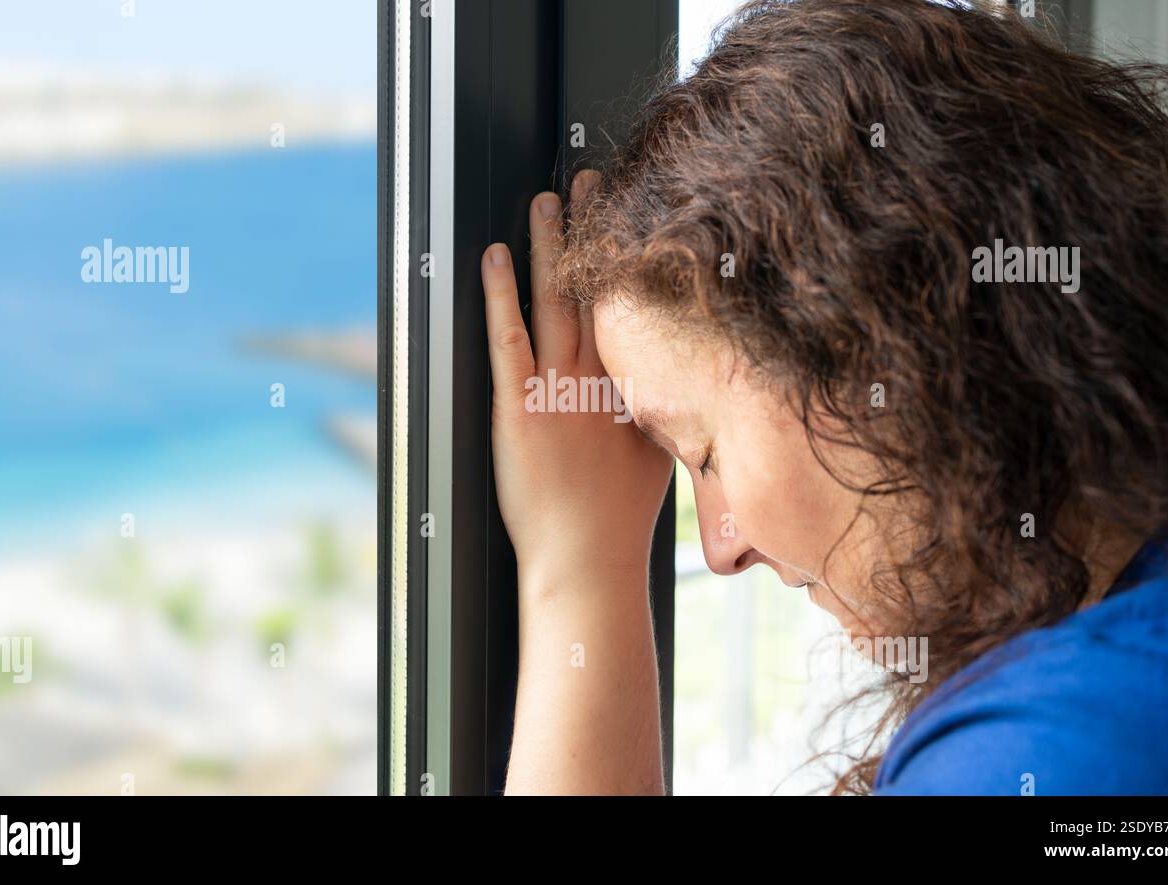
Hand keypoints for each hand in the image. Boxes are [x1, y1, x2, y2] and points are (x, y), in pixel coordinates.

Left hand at [481, 171, 672, 588]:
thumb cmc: (618, 522)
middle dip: (595, 233)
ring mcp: (557, 390)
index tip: (634, 221)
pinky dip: (501, 296)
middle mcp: (599, 379)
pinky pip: (508, 339)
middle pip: (598, 290)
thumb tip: (672, 382)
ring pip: (556, 302)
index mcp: (634, 388)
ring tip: (548, 200)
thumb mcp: (658, 458)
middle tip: (592, 182)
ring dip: (551, 248)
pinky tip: (495, 258)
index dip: (631, 259)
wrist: (587, 561)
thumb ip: (659, 412)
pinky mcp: (517, 408)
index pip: (634, 307)